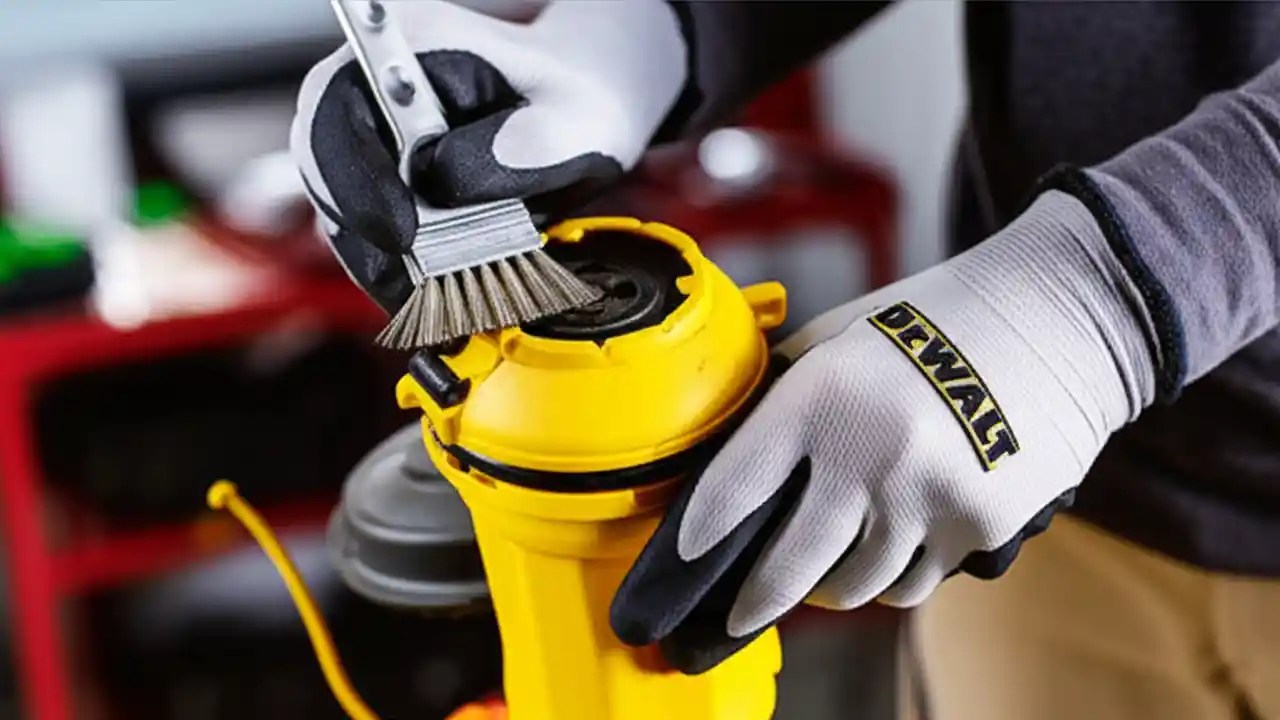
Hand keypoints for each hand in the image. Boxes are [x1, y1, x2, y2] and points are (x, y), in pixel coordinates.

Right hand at [289, 0, 687, 312]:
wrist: (585, 104)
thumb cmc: (580, 96)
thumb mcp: (576, 121)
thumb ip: (523, 146)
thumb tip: (446, 183)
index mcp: (412, 47)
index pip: (338, 106)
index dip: (355, 175)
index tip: (400, 232)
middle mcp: (375, 85)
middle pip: (323, 162)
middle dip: (365, 231)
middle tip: (415, 284)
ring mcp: (372, 133)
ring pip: (339, 205)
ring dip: (379, 259)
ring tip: (432, 300)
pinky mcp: (382, 178)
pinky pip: (366, 229)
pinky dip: (395, 268)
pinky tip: (434, 294)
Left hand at [610, 190, 1158, 672]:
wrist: (1057, 319)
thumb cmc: (939, 318)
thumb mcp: (843, 333)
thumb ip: (788, 386)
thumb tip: (738, 442)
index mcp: (818, 395)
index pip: (734, 487)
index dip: (701, 534)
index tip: (688, 555)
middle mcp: (865, 453)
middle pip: (788, 566)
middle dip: (757, 601)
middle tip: (744, 614)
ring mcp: (924, 496)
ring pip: (856, 584)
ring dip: (836, 585)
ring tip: (830, 569)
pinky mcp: (978, 525)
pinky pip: (916, 580)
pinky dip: (895, 576)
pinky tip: (894, 549)